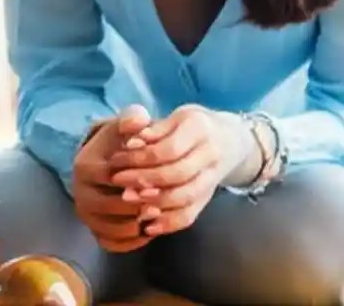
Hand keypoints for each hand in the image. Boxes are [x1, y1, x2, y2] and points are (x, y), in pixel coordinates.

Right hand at [72, 105, 157, 252]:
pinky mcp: (94, 230)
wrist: (112, 159)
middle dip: (136, 207)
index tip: (157, 181)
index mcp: (85, 165)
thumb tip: (139, 120)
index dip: (136, 180)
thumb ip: (133, 118)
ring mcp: (85, 213)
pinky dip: (130, 242)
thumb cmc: (123, 142)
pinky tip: (148, 231)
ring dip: (134, 227)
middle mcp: (79, 191)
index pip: (110, 177)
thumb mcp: (126, 125)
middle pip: (107, 206)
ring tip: (156, 218)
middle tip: (160, 205)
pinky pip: (110, 244)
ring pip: (109, 228)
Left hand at [107, 105, 241, 236]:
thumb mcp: (172, 117)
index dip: (141, 156)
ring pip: (186, 196)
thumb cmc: (189, 126)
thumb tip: (131, 143)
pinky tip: (147, 225)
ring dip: (154, 201)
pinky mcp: (208, 197)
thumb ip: (152, 129)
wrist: (227, 140)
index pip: (169, 148)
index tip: (116, 159)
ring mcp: (213, 178)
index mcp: (200, 128)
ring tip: (127, 199)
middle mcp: (211, 153)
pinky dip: (168, 222)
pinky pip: (191, 214)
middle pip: (178, 173)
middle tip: (117, 180)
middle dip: (144, 179)